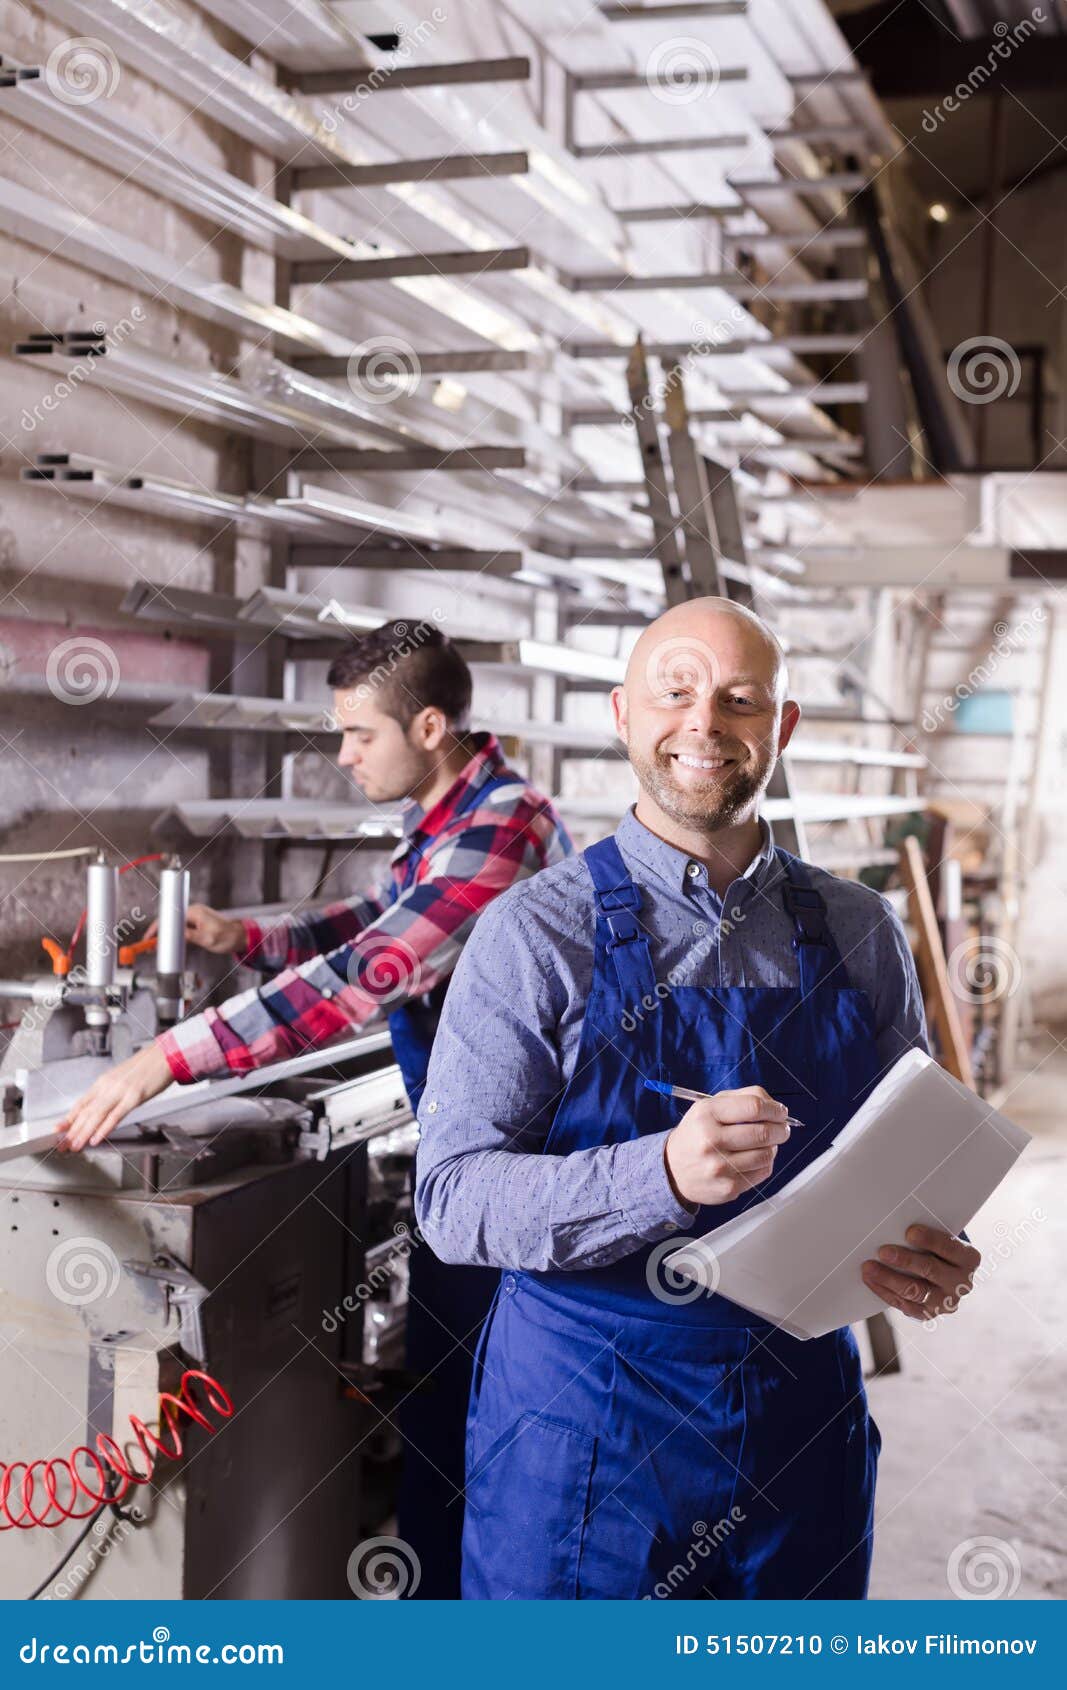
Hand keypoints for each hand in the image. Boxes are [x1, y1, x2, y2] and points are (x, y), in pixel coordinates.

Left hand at [55, 1043, 173, 1151]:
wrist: (165, 1055)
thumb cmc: (147, 1067)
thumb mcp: (122, 1079)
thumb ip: (110, 1093)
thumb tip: (100, 1108)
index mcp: (104, 1082)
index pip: (81, 1103)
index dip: (69, 1119)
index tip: (59, 1130)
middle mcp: (108, 1086)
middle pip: (86, 1111)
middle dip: (73, 1131)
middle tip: (63, 1144)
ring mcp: (120, 1091)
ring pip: (96, 1115)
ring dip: (84, 1133)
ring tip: (75, 1145)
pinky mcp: (134, 1096)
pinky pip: (115, 1115)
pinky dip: (104, 1129)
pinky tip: (96, 1138)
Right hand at [146, 903, 245, 954]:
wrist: (240, 937)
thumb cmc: (227, 936)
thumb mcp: (206, 938)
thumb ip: (189, 936)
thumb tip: (174, 935)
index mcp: (194, 912)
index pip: (169, 918)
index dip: (156, 928)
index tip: (148, 938)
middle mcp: (193, 912)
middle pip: (169, 921)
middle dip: (158, 933)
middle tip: (150, 946)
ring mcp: (195, 918)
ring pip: (174, 926)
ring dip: (165, 936)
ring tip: (156, 947)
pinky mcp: (197, 925)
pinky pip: (181, 930)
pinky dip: (174, 937)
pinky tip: (169, 945)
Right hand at [664, 1085, 791, 1208]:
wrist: (673, 1169)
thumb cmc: (698, 1132)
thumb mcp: (710, 1106)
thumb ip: (743, 1098)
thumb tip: (776, 1107)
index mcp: (707, 1114)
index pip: (753, 1107)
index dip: (775, 1109)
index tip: (781, 1112)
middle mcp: (711, 1141)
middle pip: (763, 1132)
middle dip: (781, 1129)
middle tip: (783, 1128)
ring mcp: (719, 1167)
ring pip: (766, 1154)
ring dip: (773, 1147)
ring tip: (767, 1143)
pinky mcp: (728, 1188)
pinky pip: (762, 1173)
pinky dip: (765, 1163)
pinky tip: (755, 1158)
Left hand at [862, 1224, 980, 1319]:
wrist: (939, 1274)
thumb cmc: (933, 1247)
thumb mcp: (938, 1236)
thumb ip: (925, 1233)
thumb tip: (896, 1222)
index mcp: (968, 1258)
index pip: (950, 1247)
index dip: (930, 1240)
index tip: (909, 1232)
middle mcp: (961, 1282)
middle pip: (931, 1270)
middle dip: (905, 1260)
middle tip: (882, 1251)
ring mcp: (946, 1301)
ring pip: (916, 1291)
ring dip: (889, 1278)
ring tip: (869, 1267)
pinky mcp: (929, 1314)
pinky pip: (904, 1305)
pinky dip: (884, 1291)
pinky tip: (870, 1280)